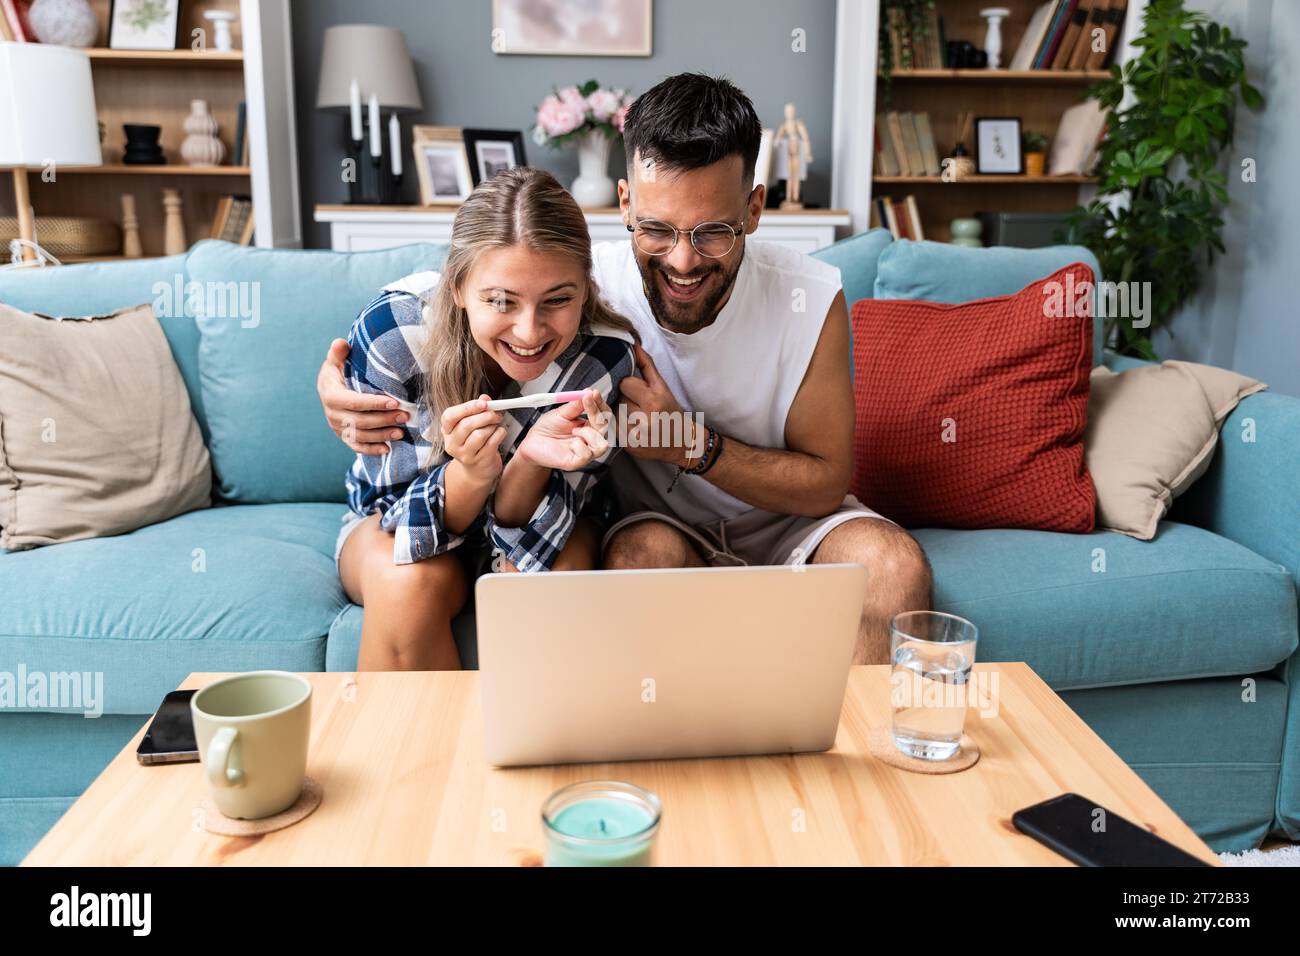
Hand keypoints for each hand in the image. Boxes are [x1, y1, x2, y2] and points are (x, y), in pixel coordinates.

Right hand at [318, 339, 408, 454]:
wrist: (327, 391)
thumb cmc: (336, 373)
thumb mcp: (334, 362)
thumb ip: (338, 353)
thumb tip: (341, 343)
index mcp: (331, 396)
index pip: (355, 402)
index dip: (375, 403)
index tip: (395, 402)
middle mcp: (333, 415)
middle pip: (361, 421)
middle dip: (384, 419)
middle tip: (405, 416)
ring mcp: (338, 428)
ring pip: (361, 436)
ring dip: (382, 435)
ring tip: (401, 432)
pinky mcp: (344, 437)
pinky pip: (357, 447)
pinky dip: (372, 450)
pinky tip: (387, 449)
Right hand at [442, 395, 506, 484]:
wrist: (477, 470)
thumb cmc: (474, 441)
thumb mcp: (471, 424)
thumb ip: (478, 409)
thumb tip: (485, 398)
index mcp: (447, 431)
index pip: (449, 416)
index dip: (467, 407)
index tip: (483, 403)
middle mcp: (452, 444)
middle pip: (467, 425)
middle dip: (485, 416)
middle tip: (496, 413)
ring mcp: (465, 455)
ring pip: (480, 434)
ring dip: (492, 426)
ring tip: (496, 424)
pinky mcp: (479, 461)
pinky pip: (492, 442)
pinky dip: (499, 434)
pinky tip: (499, 433)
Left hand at [515, 389, 611, 471]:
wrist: (532, 443)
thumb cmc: (547, 429)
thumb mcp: (561, 413)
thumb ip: (575, 405)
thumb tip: (588, 392)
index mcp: (588, 426)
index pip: (603, 415)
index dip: (600, 404)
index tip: (594, 393)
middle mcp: (589, 439)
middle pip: (606, 427)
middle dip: (597, 412)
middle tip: (586, 401)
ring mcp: (585, 451)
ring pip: (602, 444)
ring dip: (589, 433)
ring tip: (575, 430)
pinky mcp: (576, 462)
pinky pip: (587, 455)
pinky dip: (579, 446)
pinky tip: (571, 443)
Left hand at [619, 345, 698, 463]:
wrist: (681, 442)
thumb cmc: (671, 411)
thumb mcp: (662, 386)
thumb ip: (646, 365)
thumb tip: (634, 344)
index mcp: (653, 402)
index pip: (625, 384)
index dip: (630, 386)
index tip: (639, 393)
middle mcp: (643, 420)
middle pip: (618, 399)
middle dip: (625, 400)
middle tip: (638, 407)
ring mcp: (634, 436)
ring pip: (612, 413)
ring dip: (619, 413)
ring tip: (634, 417)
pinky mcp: (627, 446)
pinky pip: (612, 428)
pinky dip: (617, 425)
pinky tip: (630, 427)